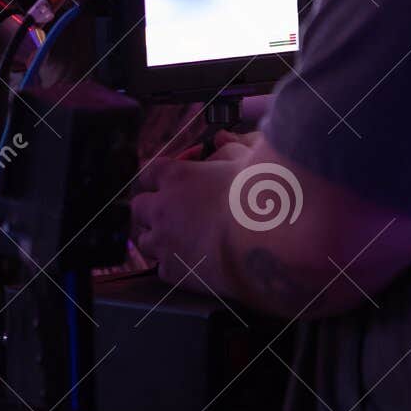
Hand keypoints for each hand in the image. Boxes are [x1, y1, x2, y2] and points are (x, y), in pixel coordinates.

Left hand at [130, 142, 251, 293]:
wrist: (271, 241)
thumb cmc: (261, 195)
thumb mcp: (248, 158)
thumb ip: (231, 146)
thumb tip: (223, 139)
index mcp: (176, 176)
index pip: (150, 173)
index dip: (160, 179)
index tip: (173, 182)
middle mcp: (162, 208)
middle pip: (139, 208)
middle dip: (152, 210)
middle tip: (172, 214)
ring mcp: (165, 242)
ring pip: (145, 241)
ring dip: (158, 239)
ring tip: (182, 240)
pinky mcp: (176, 271)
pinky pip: (162, 269)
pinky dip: (174, 266)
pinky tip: (192, 263)